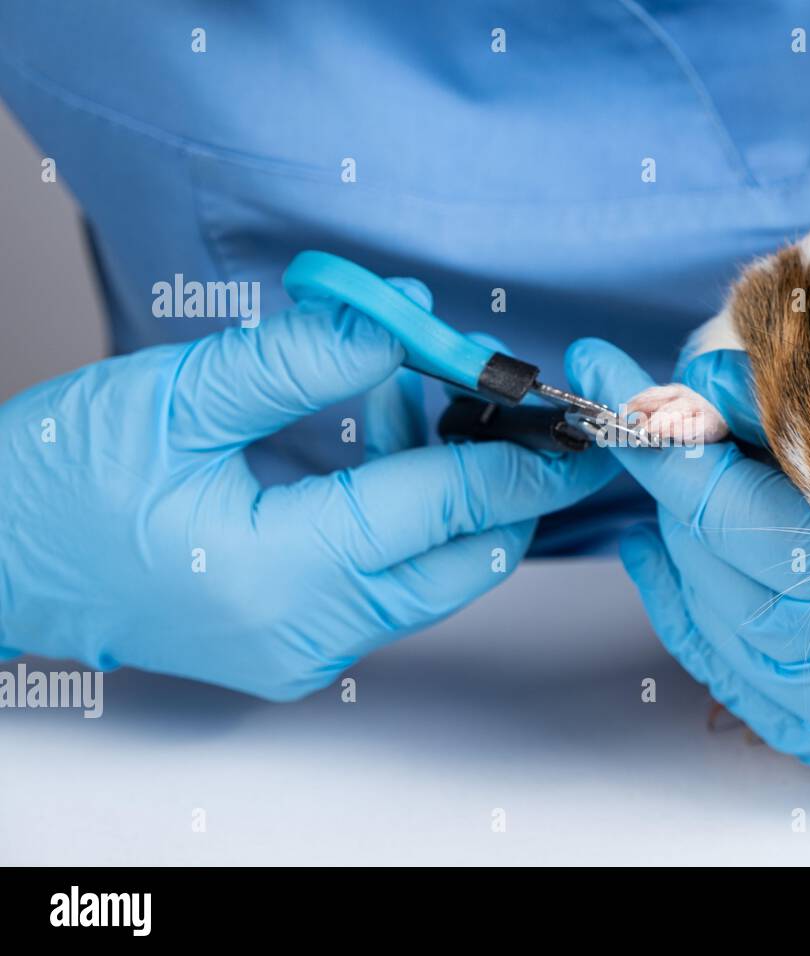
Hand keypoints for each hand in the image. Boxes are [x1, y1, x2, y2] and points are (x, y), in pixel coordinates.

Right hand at [0, 281, 617, 699]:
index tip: (579, 426)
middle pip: (463, 560)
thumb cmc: (54, 485)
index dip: (519, 459)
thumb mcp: (177, 397)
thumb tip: (403, 324)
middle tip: (518, 405)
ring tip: (408, 393)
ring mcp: (306, 647)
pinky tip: (377, 439)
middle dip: (506, 482)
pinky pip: (388, 578)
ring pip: (431, 571)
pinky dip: (405, 514)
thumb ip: (304, 361)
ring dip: (447, 488)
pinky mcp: (297, 640)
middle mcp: (311, 631)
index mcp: (283, 575)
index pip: (443, 509)